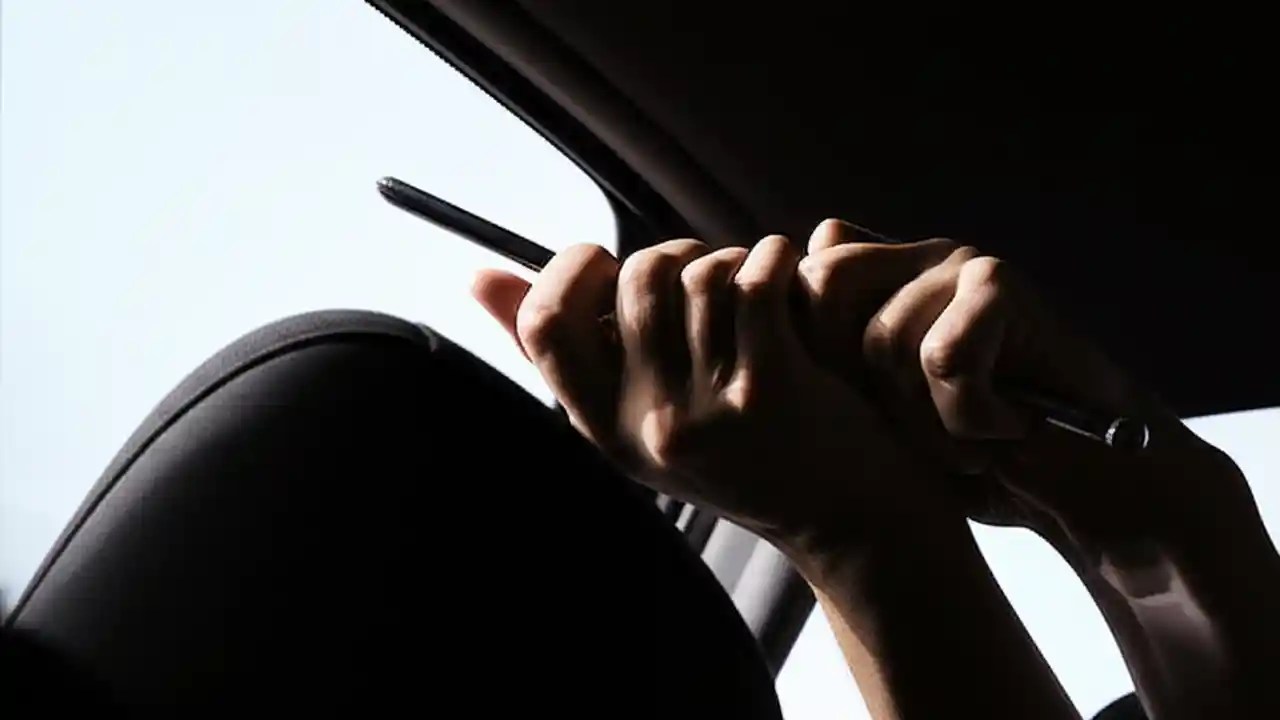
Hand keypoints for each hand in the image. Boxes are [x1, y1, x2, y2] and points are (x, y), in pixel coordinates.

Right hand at [472, 236, 946, 555]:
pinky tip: (786, 272)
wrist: (849, 517)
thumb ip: (565, 351)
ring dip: (731, 260)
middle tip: (707, 276)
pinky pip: (753, 281)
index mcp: (604, 428)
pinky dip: (774, 257)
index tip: (607, 265)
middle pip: (635, 280)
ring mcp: (708, 411)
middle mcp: (647, 425)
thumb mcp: (641, 418)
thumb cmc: (743, 453)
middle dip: (673, 255)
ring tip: (752, 288)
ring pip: (699, 276)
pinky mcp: (771, 391)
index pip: (544, 326)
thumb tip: (477, 276)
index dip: (571, 272)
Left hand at [795, 220, 1251, 559]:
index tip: (852, 420)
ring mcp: (962, 265)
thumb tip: (770, 316)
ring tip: (971, 443)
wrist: (1087, 490)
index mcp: (880, 283)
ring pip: (885, 341)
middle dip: (851, 379)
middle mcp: (916, 259)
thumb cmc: (976, 460)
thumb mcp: (881, 426)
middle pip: (823, 285)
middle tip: (910, 434)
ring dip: (924, 424)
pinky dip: (970, 420)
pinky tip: (1009, 431)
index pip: (797, 284)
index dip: (804, 355)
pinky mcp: (1004, 286)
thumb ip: (828, 373)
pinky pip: (944, 360)